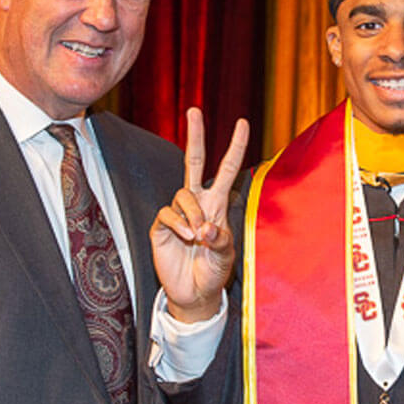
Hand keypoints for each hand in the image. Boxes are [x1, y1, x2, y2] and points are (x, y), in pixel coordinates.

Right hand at [150, 107, 248, 321]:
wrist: (195, 293)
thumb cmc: (214, 272)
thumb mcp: (225, 255)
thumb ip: (219, 240)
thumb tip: (204, 228)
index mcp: (218, 204)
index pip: (227, 169)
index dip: (235, 147)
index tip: (242, 123)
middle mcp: (198, 203)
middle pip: (194, 161)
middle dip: (196, 136)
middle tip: (195, 110)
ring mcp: (178, 213)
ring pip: (183, 194)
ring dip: (193, 214)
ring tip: (198, 237)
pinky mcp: (161, 226)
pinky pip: (168, 213)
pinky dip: (178, 223)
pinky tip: (186, 237)